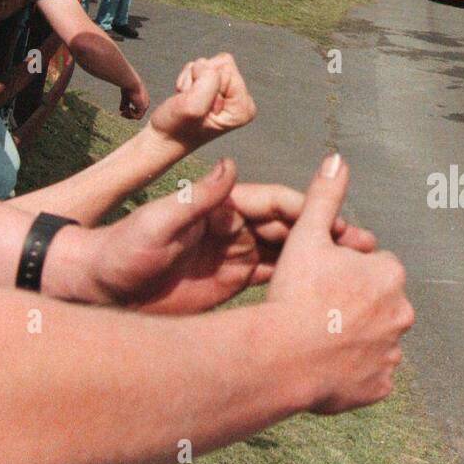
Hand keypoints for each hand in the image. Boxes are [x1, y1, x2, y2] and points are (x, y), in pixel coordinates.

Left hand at [81, 159, 375, 314]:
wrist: (100, 287)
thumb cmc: (123, 250)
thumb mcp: (158, 223)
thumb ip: (195, 199)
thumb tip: (229, 167)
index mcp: (220, 205)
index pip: (274, 202)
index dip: (307, 211)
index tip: (337, 221)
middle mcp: (233, 224)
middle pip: (290, 227)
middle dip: (327, 236)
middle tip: (363, 248)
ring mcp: (234, 252)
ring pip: (289, 252)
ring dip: (322, 260)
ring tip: (357, 272)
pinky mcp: (231, 280)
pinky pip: (274, 277)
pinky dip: (301, 283)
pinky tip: (327, 296)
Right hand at [119, 77, 149, 119]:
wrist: (131, 83)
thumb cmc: (128, 87)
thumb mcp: (125, 96)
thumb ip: (124, 103)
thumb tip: (121, 110)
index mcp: (143, 99)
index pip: (138, 109)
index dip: (130, 112)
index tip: (122, 112)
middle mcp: (146, 103)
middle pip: (138, 114)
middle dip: (129, 115)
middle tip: (121, 114)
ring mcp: (145, 105)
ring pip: (138, 117)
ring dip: (129, 115)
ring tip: (123, 111)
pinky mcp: (143, 107)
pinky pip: (138, 117)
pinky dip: (131, 115)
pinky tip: (127, 109)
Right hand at [150, 54, 255, 149]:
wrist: (163, 137)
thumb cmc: (176, 127)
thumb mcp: (192, 107)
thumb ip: (208, 81)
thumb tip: (206, 64)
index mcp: (243, 108)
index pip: (227, 71)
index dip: (205, 83)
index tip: (199, 106)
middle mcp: (241, 100)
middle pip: (222, 63)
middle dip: (199, 78)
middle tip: (190, 101)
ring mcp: (228, 93)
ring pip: (209, 63)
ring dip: (192, 78)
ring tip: (188, 99)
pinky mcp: (215, 86)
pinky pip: (202, 65)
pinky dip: (188, 77)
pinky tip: (187, 96)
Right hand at [266, 155, 413, 411]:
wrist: (284, 356)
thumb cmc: (297, 293)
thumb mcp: (308, 235)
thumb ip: (325, 196)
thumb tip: (337, 159)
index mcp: (389, 275)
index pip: (376, 265)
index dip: (348, 270)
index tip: (323, 278)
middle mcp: (401, 314)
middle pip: (379, 302)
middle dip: (356, 304)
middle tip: (318, 308)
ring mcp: (392, 353)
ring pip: (375, 338)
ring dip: (355, 337)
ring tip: (318, 336)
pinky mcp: (380, 387)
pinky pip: (369, 375)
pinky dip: (353, 370)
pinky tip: (326, 363)